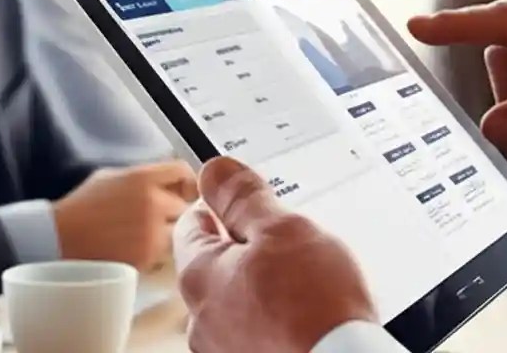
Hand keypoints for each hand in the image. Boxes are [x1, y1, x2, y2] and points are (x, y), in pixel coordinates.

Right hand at [53, 161, 196, 270]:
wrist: (59, 239)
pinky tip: (133, 248)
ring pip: (176, 232)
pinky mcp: (147, 257)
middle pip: (183, 205)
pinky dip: (154, 252)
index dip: (185, 181)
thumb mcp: (111, 177)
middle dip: (173, 211)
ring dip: (166, 233)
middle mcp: (152, 202)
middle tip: (157, 218)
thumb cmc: (82, 206)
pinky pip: (163, 253)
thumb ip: (143, 177)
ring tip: (142, 235)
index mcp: (142, 178)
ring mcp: (151, 232)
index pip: (182, 171)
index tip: (184, 191)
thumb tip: (169, 182)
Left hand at [175, 157, 375, 352]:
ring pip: (239, 297)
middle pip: (217, 262)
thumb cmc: (314, 307)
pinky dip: (276, 316)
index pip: (192, 222)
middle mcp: (201, 318)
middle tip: (290, 242)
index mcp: (199, 276)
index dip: (222, 203)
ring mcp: (224, 347)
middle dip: (251, 246)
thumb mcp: (283, 229)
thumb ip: (244, 198)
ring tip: (307, 281)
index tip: (248, 200)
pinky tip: (308, 313)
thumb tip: (215, 172)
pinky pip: (257, 327)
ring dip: (265, 283)